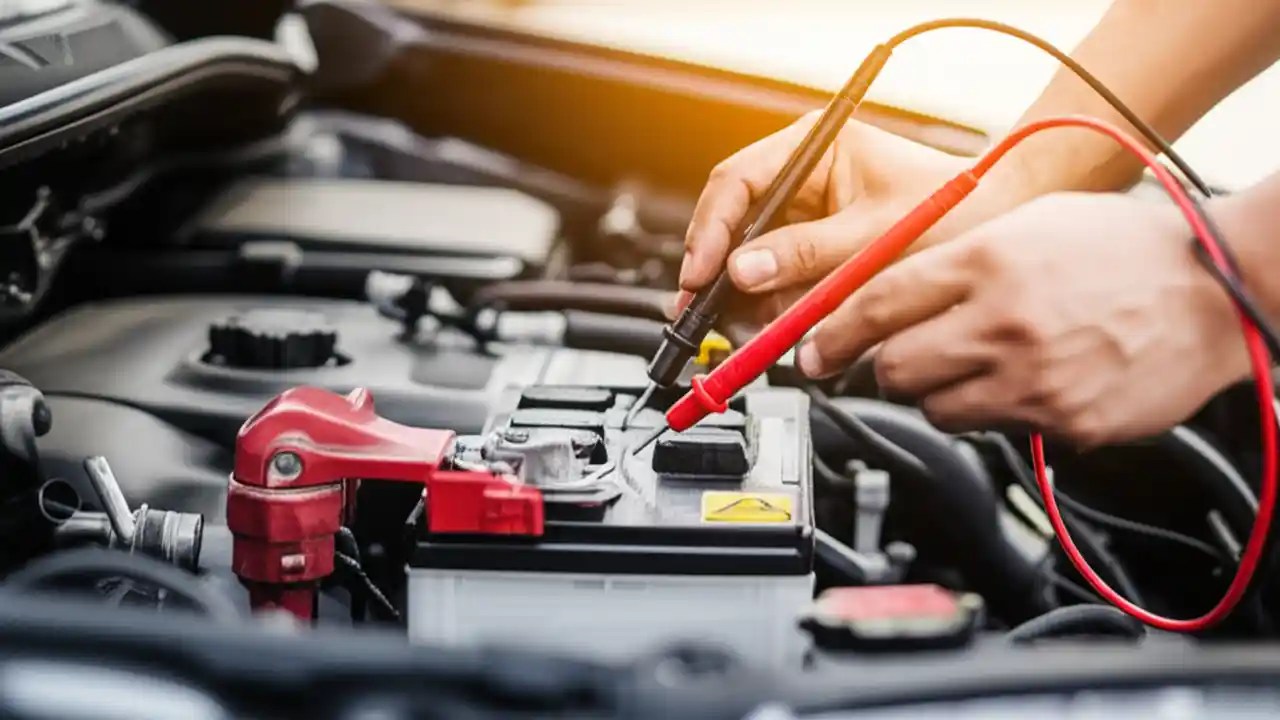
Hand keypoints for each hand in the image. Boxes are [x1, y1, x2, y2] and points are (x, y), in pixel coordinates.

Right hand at [675, 112, 1018, 324]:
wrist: (998, 225)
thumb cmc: (951, 209)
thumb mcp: (874, 235)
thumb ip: (806, 254)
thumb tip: (743, 271)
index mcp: (811, 148)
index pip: (736, 182)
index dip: (711, 231)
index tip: (700, 276)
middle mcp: (801, 178)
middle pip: (735, 224)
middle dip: (721, 273)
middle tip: (703, 313)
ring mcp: (806, 216)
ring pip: (753, 260)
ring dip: (752, 297)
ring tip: (761, 326)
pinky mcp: (816, 252)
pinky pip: (780, 281)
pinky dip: (778, 306)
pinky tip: (784, 323)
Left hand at [795, 193, 1250, 446]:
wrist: (1217, 288)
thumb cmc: (1123, 247)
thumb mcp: (1027, 224)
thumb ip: (951, 258)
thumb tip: (881, 293)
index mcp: (988, 261)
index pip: (875, 304)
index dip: (828, 334)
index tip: (808, 351)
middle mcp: (1003, 322)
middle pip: (893, 370)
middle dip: (885, 368)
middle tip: (902, 358)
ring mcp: (1034, 379)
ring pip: (937, 410)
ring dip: (940, 394)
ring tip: (981, 364)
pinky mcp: (1063, 421)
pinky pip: (997, 429)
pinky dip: (998, 411)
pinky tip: (1031, 380)